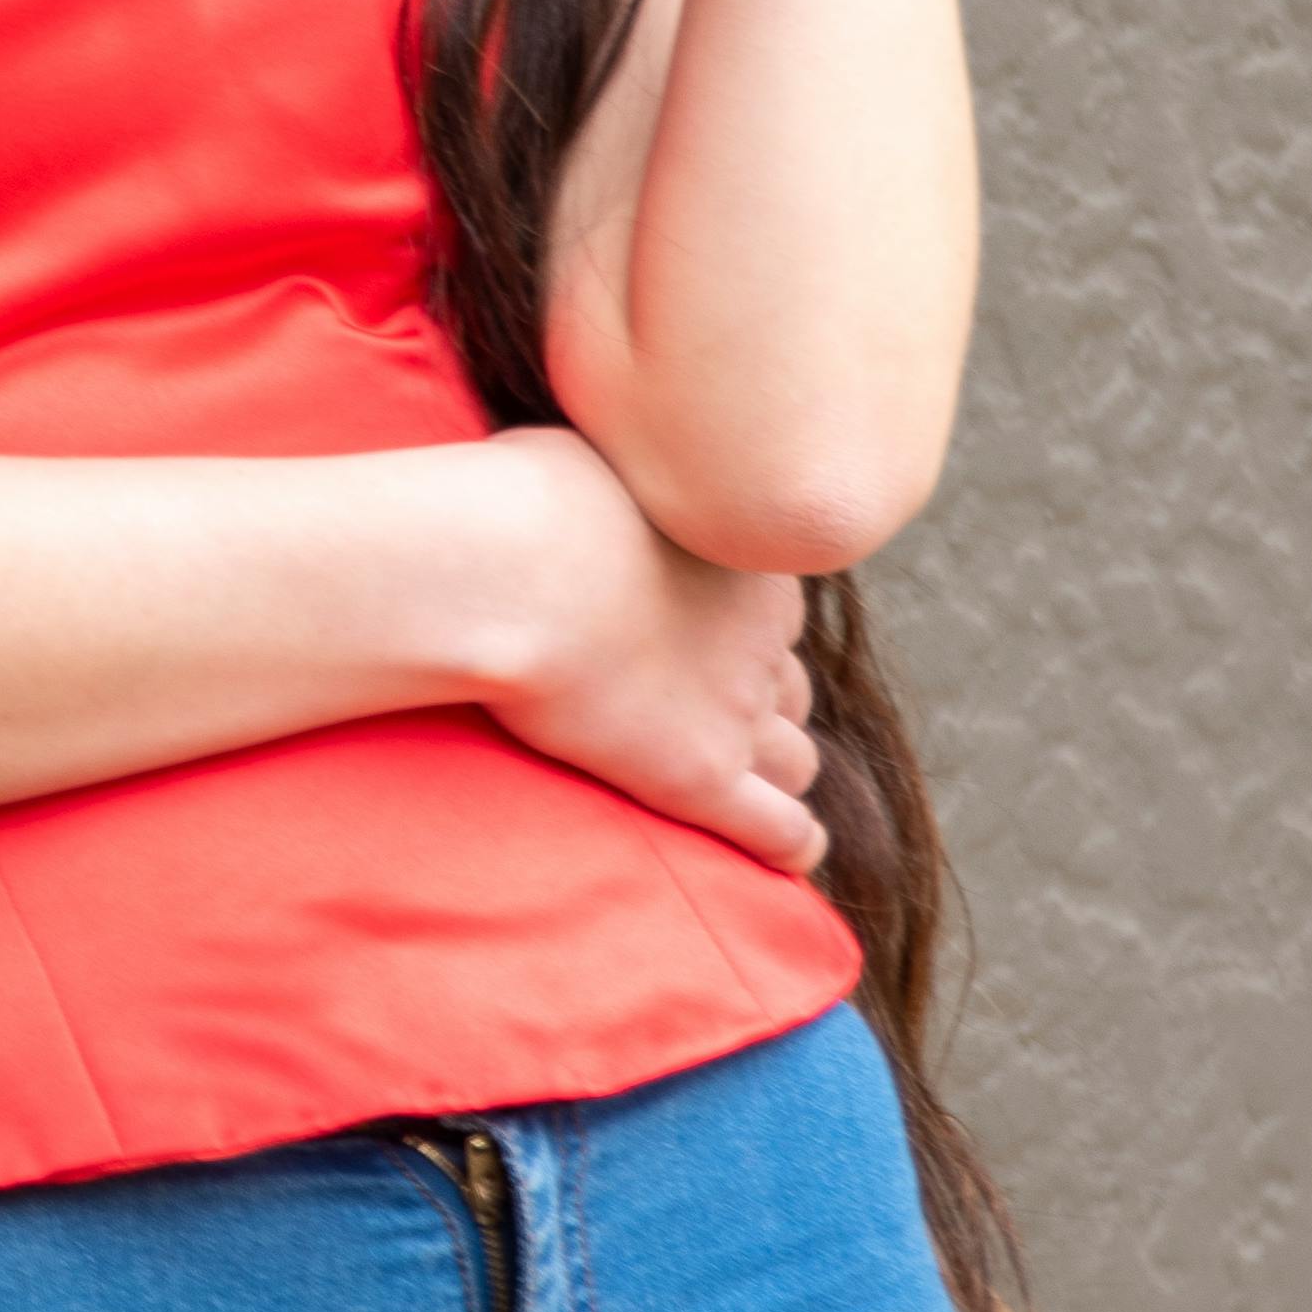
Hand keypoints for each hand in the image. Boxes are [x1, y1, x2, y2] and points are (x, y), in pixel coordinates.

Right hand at [462, 425, 826, 875]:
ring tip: (742, 785)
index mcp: (744, 564)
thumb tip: (606, 469)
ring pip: (796, 761)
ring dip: (775, 771)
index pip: (775, 615)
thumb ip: (626, 476)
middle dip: (759, 703)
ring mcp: (735, 714)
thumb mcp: (596, 452)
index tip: (691, 638)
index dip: (738, 633)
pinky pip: (781, 831)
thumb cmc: (534, 498)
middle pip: (789, 688)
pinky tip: (791, 859)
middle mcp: (757, 641)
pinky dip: (792, 845)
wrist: (515, 572)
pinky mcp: (699, 779)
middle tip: (700, 710)